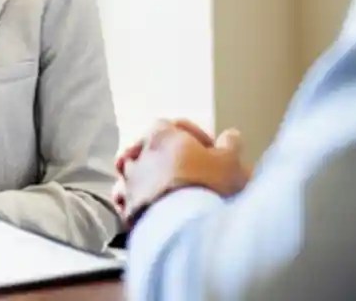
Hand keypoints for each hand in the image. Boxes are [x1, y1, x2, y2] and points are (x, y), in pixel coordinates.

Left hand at [116, 120, 249, 225]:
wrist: (183, 229)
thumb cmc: (208, 187)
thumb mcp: (231, 162)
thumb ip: (230, 145)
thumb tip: (230, 136)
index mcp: (161, 135)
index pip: (177, 126)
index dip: (197, 138)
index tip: (212, 152)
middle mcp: (138, 155)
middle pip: (151, 148)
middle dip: (168, 158)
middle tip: (189, 172)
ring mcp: (128, 183)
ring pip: (133, 174)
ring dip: (149, 178)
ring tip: (170, 192)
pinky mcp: (125, 211)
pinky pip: (127, 201)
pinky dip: (136, 202)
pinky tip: (151, 209)